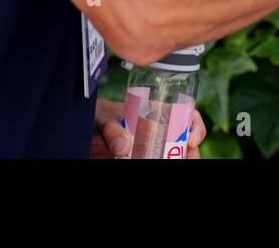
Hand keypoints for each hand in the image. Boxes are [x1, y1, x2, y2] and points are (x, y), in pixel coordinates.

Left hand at [91, 97, 207, 158]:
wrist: (82, 131)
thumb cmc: (95, 116)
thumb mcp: (102, 118)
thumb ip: (113, 130)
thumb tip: (124, 147)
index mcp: (157, 112)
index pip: (187, 115)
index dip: (196, 126)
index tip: (191, 139)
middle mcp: (159, 131)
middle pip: (185, 142)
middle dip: (191, 152)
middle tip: (188, 159)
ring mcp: (151, 149)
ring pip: (173, 156)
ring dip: (178, 160)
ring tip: (177, 164)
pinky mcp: (140, 159)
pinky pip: (157, 161)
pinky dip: (164, 163)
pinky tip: (160, 165)